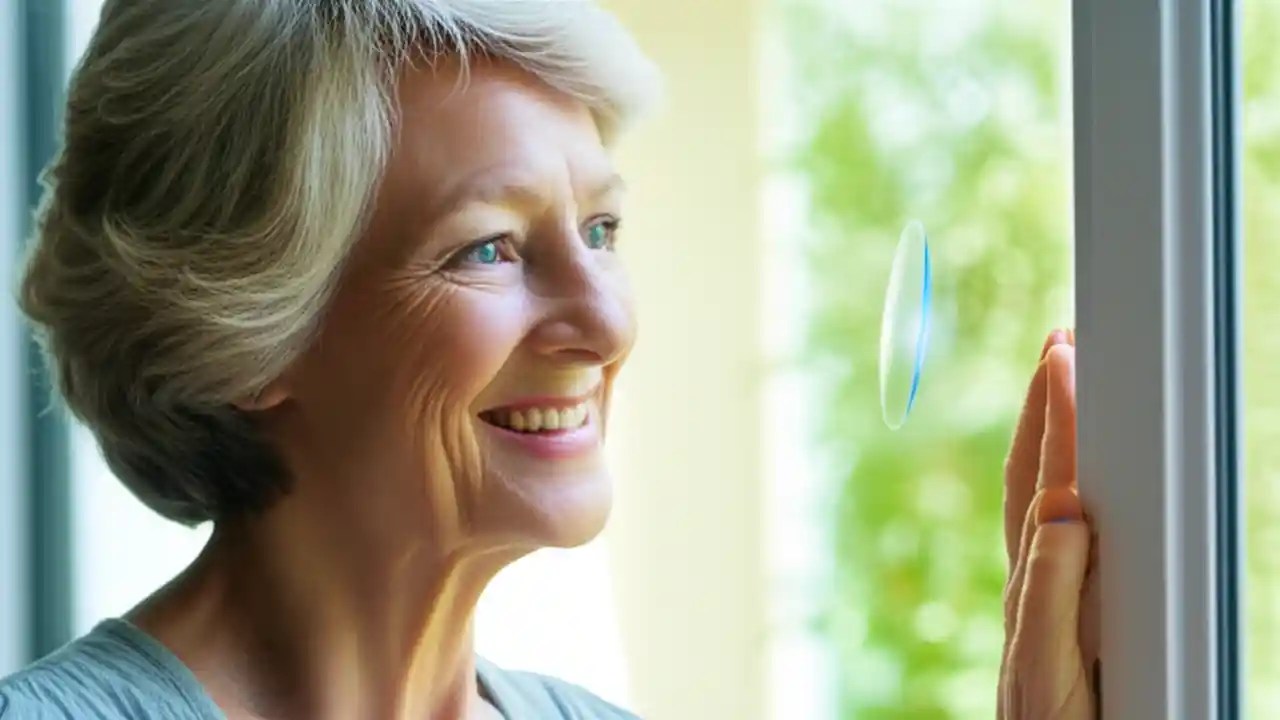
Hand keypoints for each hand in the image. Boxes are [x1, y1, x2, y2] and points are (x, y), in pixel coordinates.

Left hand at [997, 330, 1097, 718]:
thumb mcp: (1047, 663)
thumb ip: (1050, 591)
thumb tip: (1061, 507)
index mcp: (1031, 581)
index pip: (1045, 480)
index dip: (1055, 415)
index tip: (1061, 352)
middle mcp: (1031, 576)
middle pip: (1032, 472)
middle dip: (1044, 404)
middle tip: (1058, 343)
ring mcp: (1041, 590)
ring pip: (1038, 494)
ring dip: (1048, 433)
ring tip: (1057, 384)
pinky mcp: (1056, 612)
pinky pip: (1052, 530)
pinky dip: (1058, 482)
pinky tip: (1066, 478)